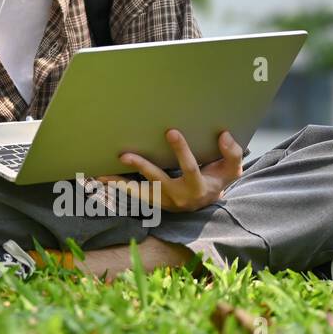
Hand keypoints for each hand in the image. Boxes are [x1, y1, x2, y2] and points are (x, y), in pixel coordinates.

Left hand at [98, 128, 245, 212]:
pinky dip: (118, 187)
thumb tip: (224, 134)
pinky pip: (133, 194)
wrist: (207, 202)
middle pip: (156, 180)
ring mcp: (163, 200)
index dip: (181, 150)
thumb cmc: (218, 180)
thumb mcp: (231, 170)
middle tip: (124, 155)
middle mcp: (177, 196)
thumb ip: (232, 153)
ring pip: (139, 192)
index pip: (189, 168)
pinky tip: (101, 179)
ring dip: (120, 184)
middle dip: (141, 166)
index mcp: (197, 187)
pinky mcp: (153, 200)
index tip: (170, 131)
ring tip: (101, 176)